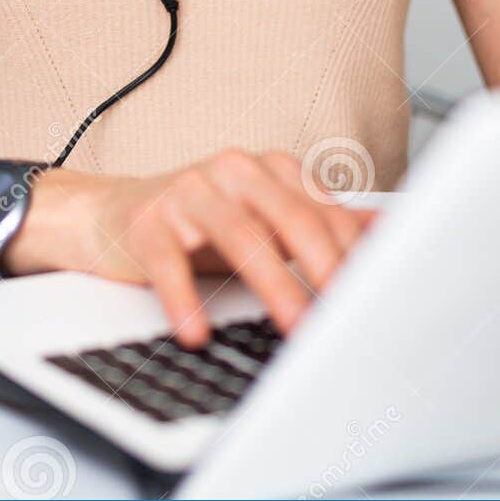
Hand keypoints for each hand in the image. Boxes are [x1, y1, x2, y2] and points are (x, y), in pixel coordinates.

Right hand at [81, 148, 377, 347]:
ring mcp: (188, 192)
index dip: (352, 256)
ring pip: (240, 236)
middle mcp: (233, 170)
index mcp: (271, 169)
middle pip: (290, 217)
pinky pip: (169, 262)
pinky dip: (185, 300)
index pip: (324, 211)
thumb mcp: (266, 220)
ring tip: (294, 328)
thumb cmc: (201, 225)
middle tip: (345, 314)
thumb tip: (387, 229)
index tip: (375, 297)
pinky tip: (198, 331)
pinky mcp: (146, 222)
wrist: (112, 215)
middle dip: (324, 269)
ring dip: (273, 287)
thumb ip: (323, 222)